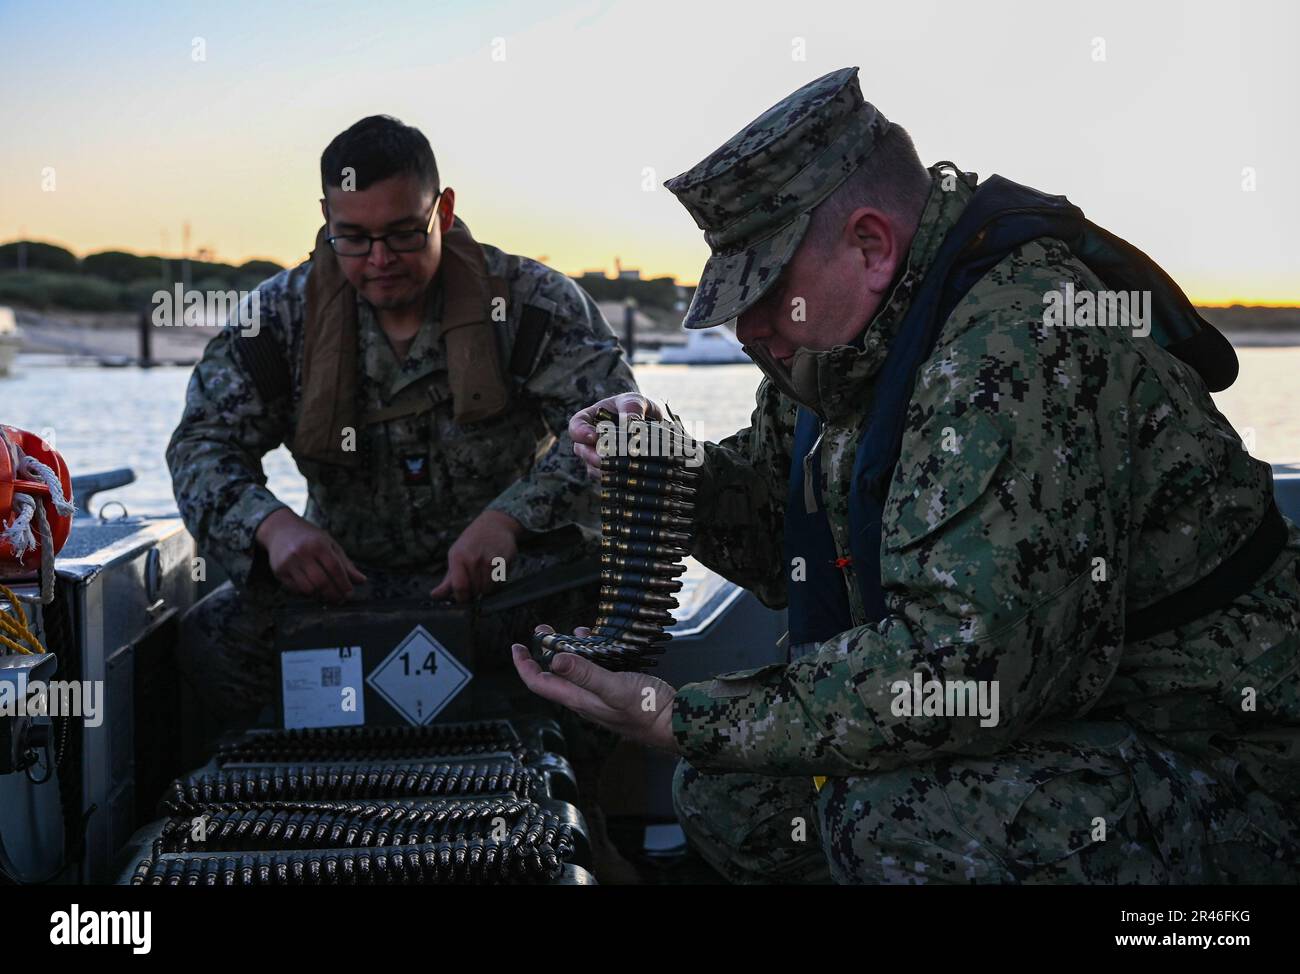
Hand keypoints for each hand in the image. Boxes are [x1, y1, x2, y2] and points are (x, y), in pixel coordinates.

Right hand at [256, 508, 365, 601]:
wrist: (280, 529)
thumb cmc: (311, 538)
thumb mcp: (330, 544)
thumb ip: (345, 563)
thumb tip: (362, 581)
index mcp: (318, 544)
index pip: (334, 568)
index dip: (344, 583)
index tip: (349, 593)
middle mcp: (302, 553)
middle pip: (322, 581)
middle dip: (333, 594)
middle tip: (340, 600)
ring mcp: (289, 562)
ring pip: (308, 589)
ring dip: (320, 596)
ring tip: (327, 595)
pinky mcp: (279, 571)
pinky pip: (296, 590)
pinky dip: (307, 594)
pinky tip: (313, 590)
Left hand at [430, 508, 522, 602]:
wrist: (494, 525)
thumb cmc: (471, 543)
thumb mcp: (456, 556)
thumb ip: (447, 580)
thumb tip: (434, 596)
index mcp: (457, 557)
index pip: (460, 587)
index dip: (462, 598)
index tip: (464, 598)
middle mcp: (473, 557)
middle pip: (475, 590)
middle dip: (475, 592)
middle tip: (475, 581)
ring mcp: (489, 559)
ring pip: (488, 589)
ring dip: (486, 588)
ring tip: (485, 575)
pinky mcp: (504, 560)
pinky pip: (499, 583)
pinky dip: (497, 582)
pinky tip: (494, 571)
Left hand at [511, 625, 680, 753]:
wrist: (676, 722)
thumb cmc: (648, 709)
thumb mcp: (614, 688)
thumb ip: (586, 674)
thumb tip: (555, 659)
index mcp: (579, 700)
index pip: (540, 683)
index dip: (524, 666)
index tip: (516, 647)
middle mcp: (586, 699)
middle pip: (555, 675)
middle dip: (544, 651)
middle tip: (541, 629)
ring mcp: (601, 695)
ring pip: (576, 671)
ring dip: (569, 650)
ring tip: (570, 630)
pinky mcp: (618, 690)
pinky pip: (597, 670)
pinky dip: (593, 653)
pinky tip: (598, 641)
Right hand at [569, 392, 662, 479]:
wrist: (650, 425)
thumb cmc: (636, 408)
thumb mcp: (635, 401)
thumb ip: (632, 407)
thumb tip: (632, 422)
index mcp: (589, 419)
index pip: (576, 425)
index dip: (580, 432)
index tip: (593, 437)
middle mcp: (589, 440)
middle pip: (581, 450)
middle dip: (591, 456)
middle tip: (604, 458)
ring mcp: (597, 457)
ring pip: (593, 467)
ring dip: (605, 469)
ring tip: (621, 467)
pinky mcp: (609, 471)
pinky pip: (607, 478)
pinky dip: (617, 477)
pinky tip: (628, 475)